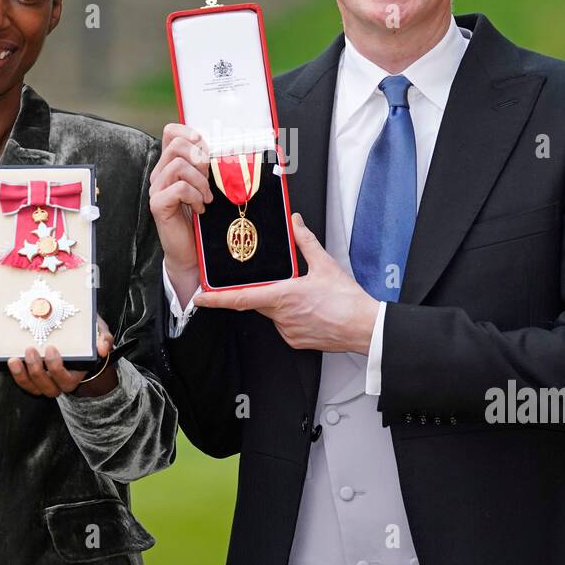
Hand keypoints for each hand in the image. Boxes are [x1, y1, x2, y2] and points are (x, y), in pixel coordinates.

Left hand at [7, 316, 116, 397]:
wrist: (78, 338)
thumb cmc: (88, 336)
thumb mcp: (100, 333)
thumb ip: (104, 339)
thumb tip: (102, 349)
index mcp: (77, 373)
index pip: (67, 380)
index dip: (56, 369)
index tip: (51, 349)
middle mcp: (61, 382)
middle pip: (49, 388)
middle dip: (37, 371)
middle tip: (31, 351)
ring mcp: (46, 381)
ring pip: (34, 388)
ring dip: (23, 376)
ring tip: (14, 359)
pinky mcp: (34, 378)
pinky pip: (24, 382)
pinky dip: (16, 374)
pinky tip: (11, 361)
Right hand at [149, 122, 211, 305]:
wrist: (191, 252)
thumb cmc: (203, 220)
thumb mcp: (210, 188)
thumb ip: (211, 169)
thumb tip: (229, 150)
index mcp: (172, 165)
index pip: (171, 132)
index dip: (188, 132)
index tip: (204, 145)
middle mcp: (160, 174)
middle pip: (177, 145)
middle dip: (200, 159)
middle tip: (208, 180)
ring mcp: (156, 189)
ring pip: (179, 165)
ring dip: (200, 181)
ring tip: (207, 198)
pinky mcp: (158, 204)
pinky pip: (179, 188)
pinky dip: (194, 196)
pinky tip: (200, 209)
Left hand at [193, 213, 378, 352]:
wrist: (365, 327)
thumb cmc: (347, 301)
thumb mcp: (325, 264)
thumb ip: (305, 241)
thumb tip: (295, 222)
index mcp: (283, 297)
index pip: (241, 298)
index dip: (216, 298)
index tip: (199, 297)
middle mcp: (282, 317)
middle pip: (257, 303)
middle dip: (261, 292)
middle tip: (279, 285)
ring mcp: (288, 332)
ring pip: (271, 315)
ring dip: (279, 304)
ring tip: (305, 297)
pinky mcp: (295, 341)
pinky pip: (283, 326)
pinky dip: (289, 316)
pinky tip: (309, 310)